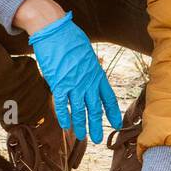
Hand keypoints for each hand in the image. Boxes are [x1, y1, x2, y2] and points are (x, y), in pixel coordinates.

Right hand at [27, 11, 121, 142]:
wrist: (55, 30)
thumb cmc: (69, 37)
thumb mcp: (85, 51)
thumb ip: (88, 65)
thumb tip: (87, 70)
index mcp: (96, 73)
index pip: (107, 97)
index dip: (111, 112)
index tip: (115, 123)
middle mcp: (87, 81)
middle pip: (94, 108)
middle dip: (96, 125)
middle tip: (98, 139)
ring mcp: (73, 83)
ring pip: (79, 110)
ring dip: (81, 125)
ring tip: (82, 137)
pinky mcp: (58, 83)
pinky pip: (62, 104)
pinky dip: (64, 115)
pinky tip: (65, 126)